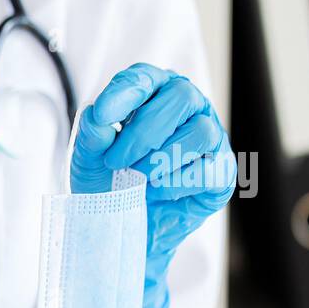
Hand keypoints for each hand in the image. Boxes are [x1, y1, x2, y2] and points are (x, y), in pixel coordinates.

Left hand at [71, 63, 235, 307]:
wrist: (119, 229)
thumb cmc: (106, 182)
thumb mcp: (88, 159)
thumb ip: (91, 134)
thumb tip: (99, 115)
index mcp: (153, 94)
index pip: (144, 78)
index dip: (125, 93)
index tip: (102, 115)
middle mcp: (187, 108)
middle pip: (183, 96)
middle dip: (144, 131)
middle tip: (116, 162)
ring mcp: (210, 139)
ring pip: (202, 131)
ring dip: (162, 158)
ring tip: (137, 179)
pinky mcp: (220, 173)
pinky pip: (210, 169)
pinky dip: (177, 183)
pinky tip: (157, 192)